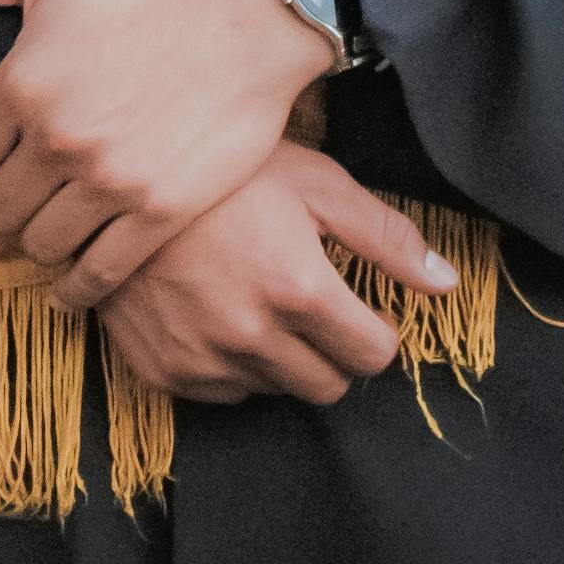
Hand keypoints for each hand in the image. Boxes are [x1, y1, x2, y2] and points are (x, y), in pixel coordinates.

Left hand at [0, 0, 318, 288]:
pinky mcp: (159, 212)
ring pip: (39, 247)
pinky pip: (96, 277)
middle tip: (27, 190)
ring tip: (57, 220)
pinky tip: (75, 279)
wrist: (252, 14)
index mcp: (21, 84)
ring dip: (42, 239)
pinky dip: (78, 287)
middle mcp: (58, 139)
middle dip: (4, 203)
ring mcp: (110, 181)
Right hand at [95, 150, 462, 409]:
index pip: (373, 357)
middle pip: (329, 386)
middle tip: (315, 307)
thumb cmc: (227, 171)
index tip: (364, 310)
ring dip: (283, 358)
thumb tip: (447, 283)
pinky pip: (222, 392)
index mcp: (298, 290)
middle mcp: (251, 336)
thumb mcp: (316, 184)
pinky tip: (220, 312)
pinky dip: (232, 364)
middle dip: (334, 352)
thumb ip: (386, 238)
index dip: (377, 332)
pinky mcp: (163, 372)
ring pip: (276, 390)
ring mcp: (202, 359)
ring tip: (261, 300)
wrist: (116, 178)